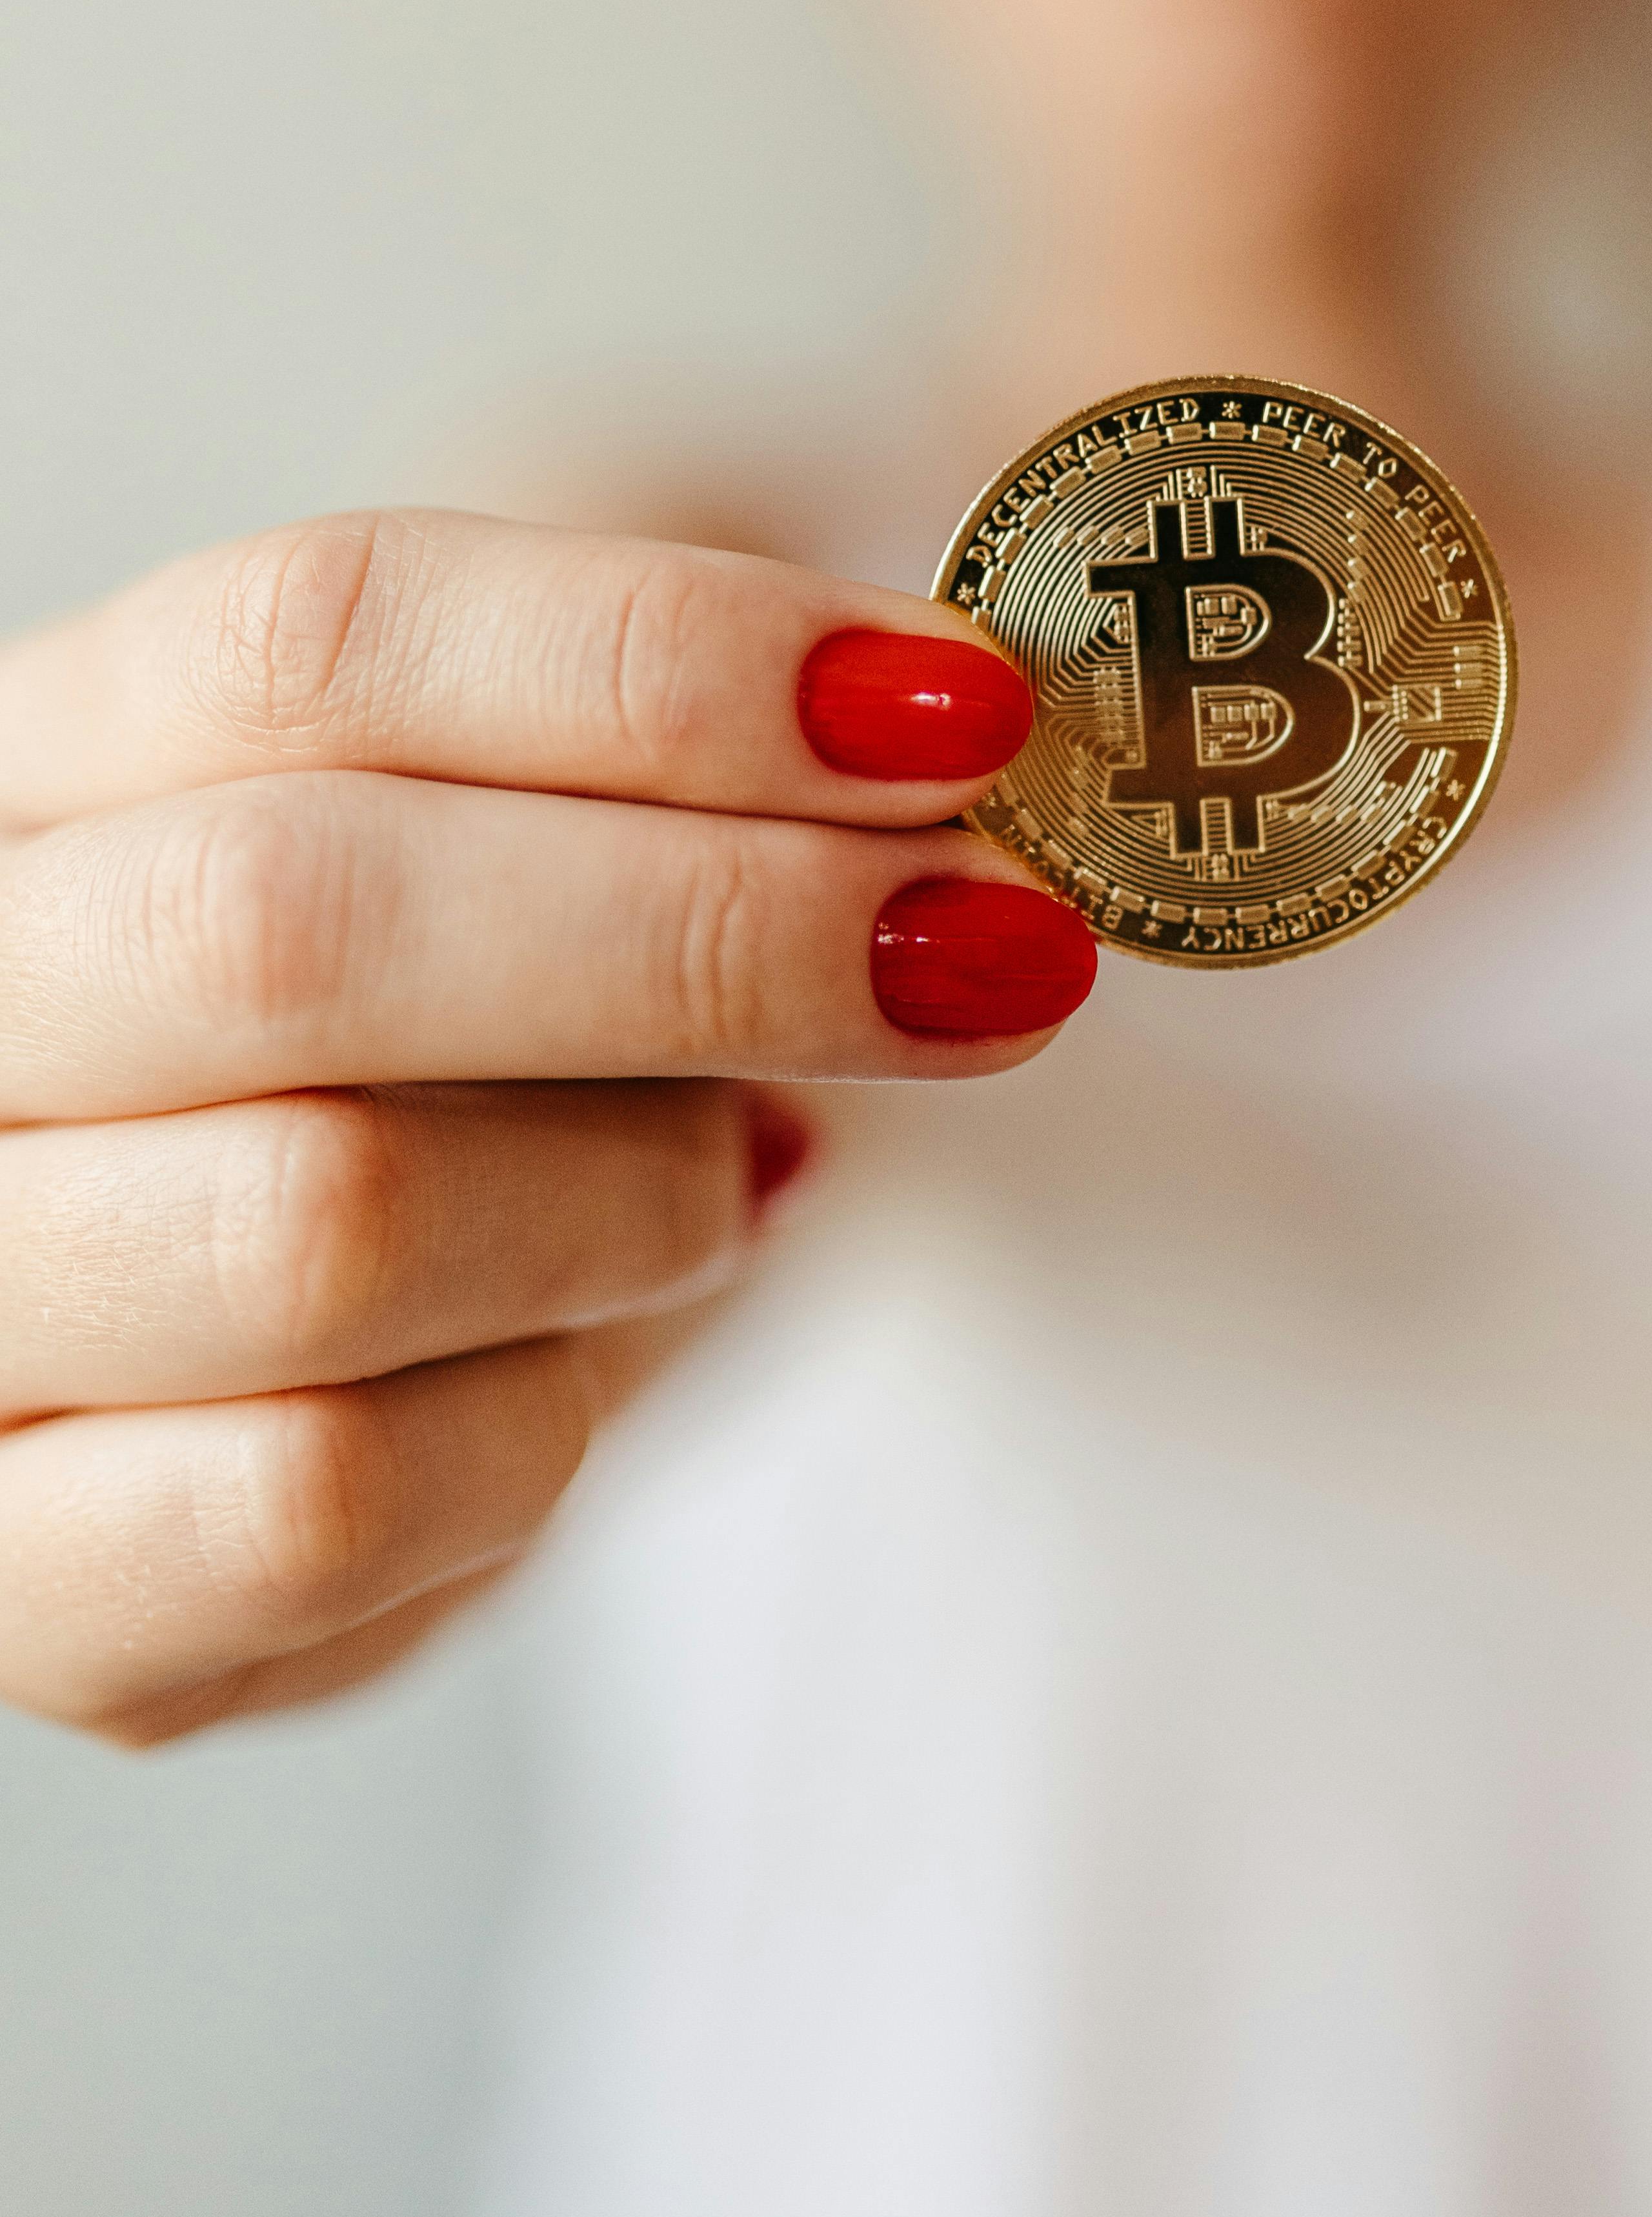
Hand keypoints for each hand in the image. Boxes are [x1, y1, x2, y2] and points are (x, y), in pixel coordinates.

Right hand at [0, 511, 1089, 1742]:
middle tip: (989, 950)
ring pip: (321, 1226)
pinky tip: (585, 1362)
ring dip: (632, 1204)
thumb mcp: (543, 805)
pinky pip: (320, 1505)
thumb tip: (942, 721)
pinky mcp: (24, 1580)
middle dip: (707, 933)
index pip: (309, 636)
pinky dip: (538, 1431)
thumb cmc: (449, 1015)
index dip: (655, 661)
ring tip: (727, 1180)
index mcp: (48, 754)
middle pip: (294, 920)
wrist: (294, 1311)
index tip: (954, 709)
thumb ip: (692, 727)